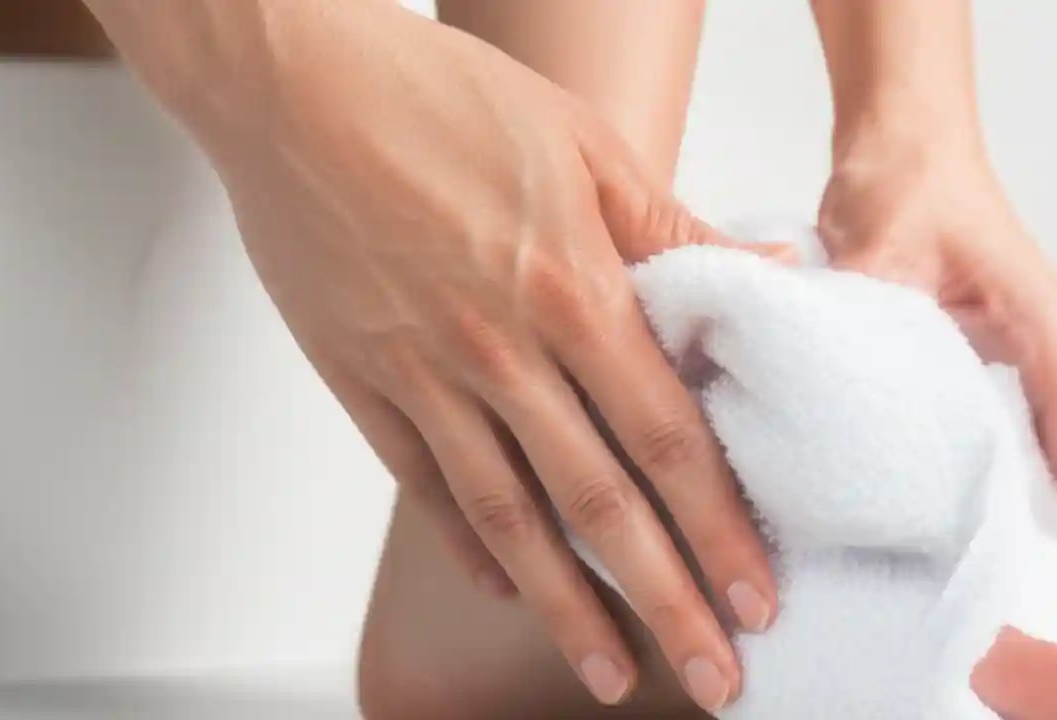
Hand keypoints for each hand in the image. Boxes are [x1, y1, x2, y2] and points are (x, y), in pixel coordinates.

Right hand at [88, 2, 779, 710]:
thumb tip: (764, 269)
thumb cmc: (437, 98)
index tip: (756, 598)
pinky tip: (508, 588)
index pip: (667, 437)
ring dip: (569, 607)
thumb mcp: (582, 143)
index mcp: (571, 288)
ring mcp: (425, 375)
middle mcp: (502, 350)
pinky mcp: (362, 381)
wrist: (292, 85)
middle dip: (666, 600)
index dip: (719, 527)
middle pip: (601, 502)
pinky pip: (424, 486)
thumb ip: (675, 229)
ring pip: (511, 517)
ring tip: (613, 670)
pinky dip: (470, 544)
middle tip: (714, 675)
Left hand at [818, 129, 1056, 645]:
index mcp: (1054, 346)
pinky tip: (974, 571)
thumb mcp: (882, 251)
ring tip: (1029, 645)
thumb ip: (867, 328)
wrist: (901, 148)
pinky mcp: (994, 388)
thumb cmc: (906, 185)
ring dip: (1056, 566)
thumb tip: (842, 415)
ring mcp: (1032, 384)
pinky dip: (1015, 528)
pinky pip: (1025, 472)